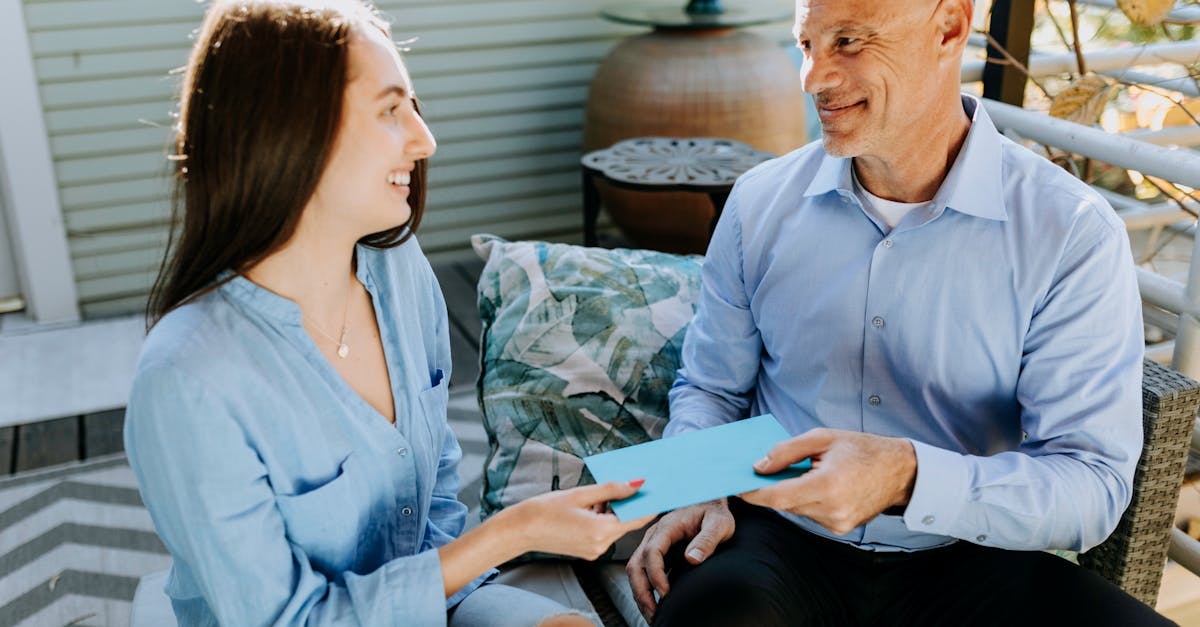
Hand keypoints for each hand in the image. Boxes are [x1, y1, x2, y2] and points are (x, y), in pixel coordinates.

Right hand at [509, 481, 655, 560]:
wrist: (520, 530)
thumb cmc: (546, 509)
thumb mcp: (581, 493)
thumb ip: (612, 489)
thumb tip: (638, 484)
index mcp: (600, 530)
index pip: (636, 518)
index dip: (649, 503)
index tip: (660, 490)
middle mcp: (600, 545)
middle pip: (626, 522)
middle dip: (629, 504)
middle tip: (633, 483)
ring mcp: (594, 551)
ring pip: (614, 527)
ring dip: (613, 510)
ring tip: (600, 494)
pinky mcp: (587, 551)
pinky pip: (604, 532)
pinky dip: (603, 519)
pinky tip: (592, 506)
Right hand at [626, 499, 733, 621]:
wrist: (710, 503)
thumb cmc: (715, 512)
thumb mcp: (719, 523)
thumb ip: (707, 540)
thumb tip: (691, 559)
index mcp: (667, 526)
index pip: (652, 552)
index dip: (656, 575)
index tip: (666, 593)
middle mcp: (654, 536)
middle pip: (636, 565)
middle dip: (642, 592)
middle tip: (654, 614)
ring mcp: (653, 545)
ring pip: (635, 572)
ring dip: (641, 594)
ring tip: (654, 616)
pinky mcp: (657, 555)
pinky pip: (644, 574)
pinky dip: (646, 591)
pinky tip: (657, 607)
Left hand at [740, 428, 915, 534]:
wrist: (900, 471)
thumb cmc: (861, 449)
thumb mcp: (822, 438)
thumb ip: (787, 451)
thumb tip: (758, 466)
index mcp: (827, 486)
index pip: (777, 497)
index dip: (752, 492)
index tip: (735, 484)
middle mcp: (831, 510)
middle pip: (783, 504)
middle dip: (767, 489)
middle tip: (755, 472)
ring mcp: (837, 523)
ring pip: (795, 509)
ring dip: (788, 493)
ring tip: (789, 472)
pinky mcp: (840, 528)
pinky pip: (809, 513)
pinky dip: (804, 499)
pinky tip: (811, 483)